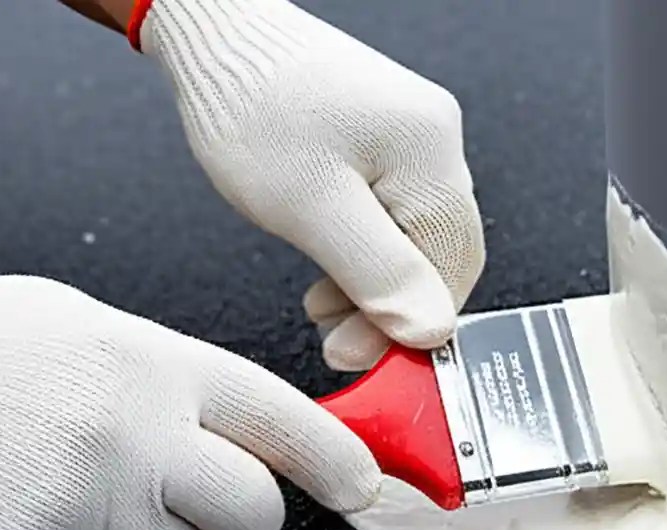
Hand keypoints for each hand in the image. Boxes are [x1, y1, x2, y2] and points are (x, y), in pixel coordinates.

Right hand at [0, 276, 381, 529]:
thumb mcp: (82, 331)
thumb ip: (159, 378)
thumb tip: (219, 426)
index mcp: (154, 366)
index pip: (277, 416)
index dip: (334, 457)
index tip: (361, 485)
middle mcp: (136, 434)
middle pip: (248, 515)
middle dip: (239, 526)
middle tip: (207, 515)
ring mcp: (88, 503)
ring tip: (55, 487)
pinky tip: (6, 515)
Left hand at [139, 0, 485, 370]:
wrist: (216, 36)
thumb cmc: (251, 106)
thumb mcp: (310, 208)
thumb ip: (377, 273)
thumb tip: (429, 330)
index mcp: (430, 155)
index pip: (450, 270)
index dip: (408, 326)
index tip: (359, 357)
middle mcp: (436, 143)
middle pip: (441, 257)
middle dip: (392, 309)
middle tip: (340, 342)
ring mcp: (414, 139)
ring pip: (416, 240)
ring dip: (375, 285)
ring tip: (322, 309)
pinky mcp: (387, 140)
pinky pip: (395, 215)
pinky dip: (366, 254)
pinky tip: (329, 270)